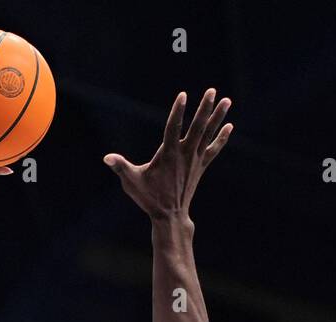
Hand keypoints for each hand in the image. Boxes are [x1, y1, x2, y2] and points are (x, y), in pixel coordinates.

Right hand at [103, 89, 232, 221]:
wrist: (170, 216)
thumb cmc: (148, 198)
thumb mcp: (131, 181)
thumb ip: (120, 167)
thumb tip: (106, 158)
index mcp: (168, 155)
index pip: (173, 128)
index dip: (178, 111)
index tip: (183, 95)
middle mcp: (185, 155)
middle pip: (198, 127)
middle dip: (205, 108)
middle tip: (212, 90)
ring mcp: (195, 160)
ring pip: (209, 134)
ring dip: (218, 117)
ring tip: (227, 100)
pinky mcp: (201, 166)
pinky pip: (214, 149)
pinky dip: (222, 137)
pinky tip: (229, 125)